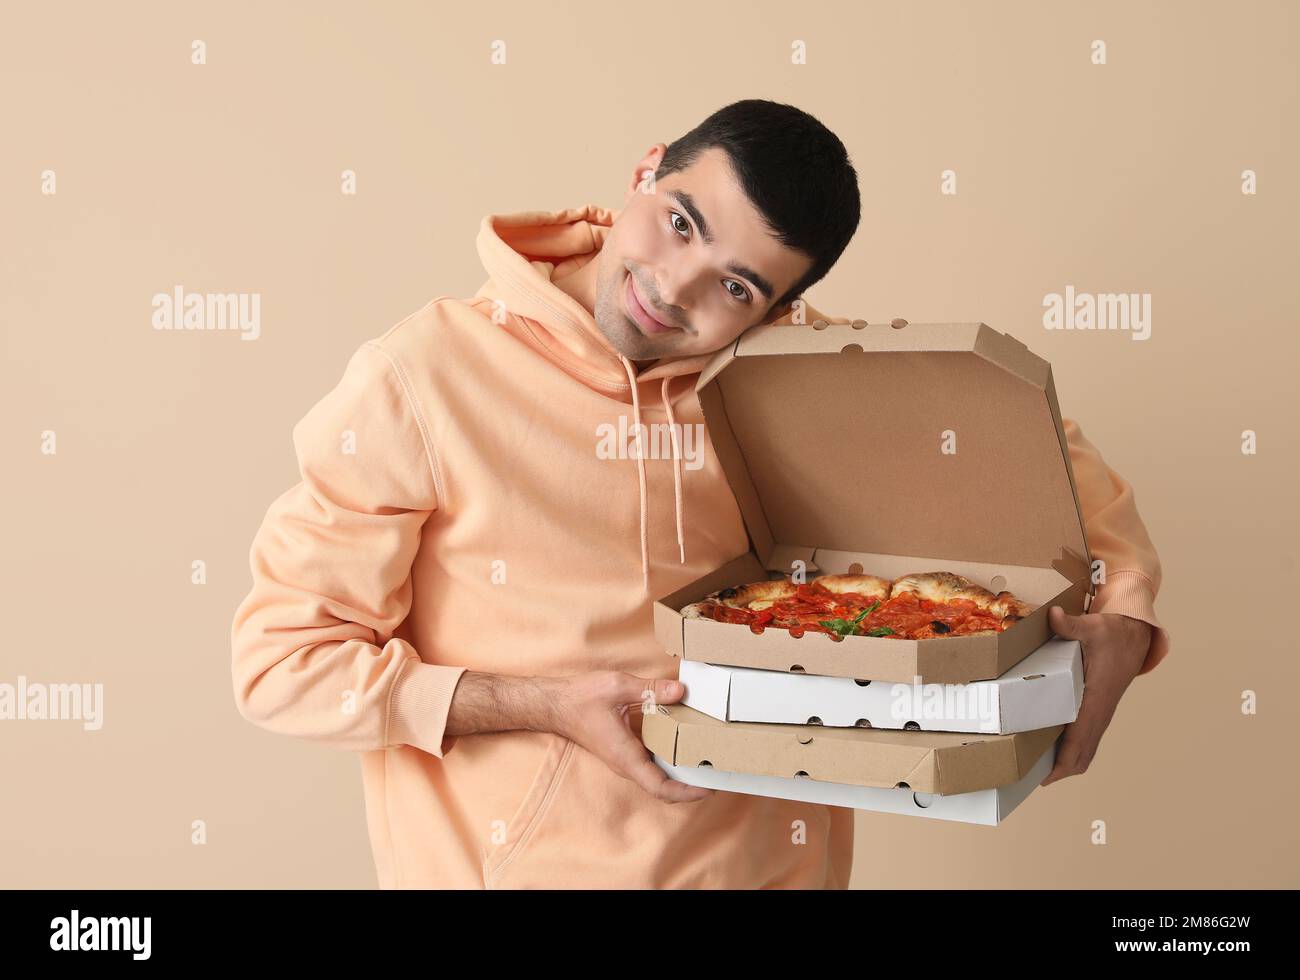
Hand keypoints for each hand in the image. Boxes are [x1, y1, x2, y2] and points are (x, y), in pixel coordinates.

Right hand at [545, 671, 713, 803]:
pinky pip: (651, 763)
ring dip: (681, 774)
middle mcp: (626, 763)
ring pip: (657, 777)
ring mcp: (625, 758)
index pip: (660, 787)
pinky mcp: (624, 750)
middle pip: (663, 788)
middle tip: (717, 774)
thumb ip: (651, 688)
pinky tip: (683, 742)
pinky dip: (669, 759)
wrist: (555, 704)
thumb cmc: (580, 699)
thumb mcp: (617, 687)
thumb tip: (681, 691)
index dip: (688, 793)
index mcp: (626, 756)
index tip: (709, 789)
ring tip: (707, 761)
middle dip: (691, 786)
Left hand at [1040, 605, 1153, 785]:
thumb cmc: (1114, 634)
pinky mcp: (1099, 710)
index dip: (1062, 764)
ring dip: (1066, 764)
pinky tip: (1053, 750)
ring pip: (1086, 752)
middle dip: (1059, 772)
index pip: (1079, 742)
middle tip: (1028, 777)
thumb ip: (1071, 624)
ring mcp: (1101, 714)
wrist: (1136, 636)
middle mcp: (1100, 713)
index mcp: (1096, 700)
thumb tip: (1055, 616)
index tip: (1043, 778)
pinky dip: (1073, 752)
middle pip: (1082, 757)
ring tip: (1037, 770)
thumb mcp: (1093, 627)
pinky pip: (1087, 740)